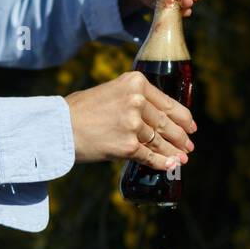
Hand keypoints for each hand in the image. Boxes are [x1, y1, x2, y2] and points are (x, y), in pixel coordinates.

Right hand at [66, 70, 196, 169]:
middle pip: (166, 123)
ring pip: (160, 141)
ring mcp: (133, 123)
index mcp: (135, 83)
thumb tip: (153, 116)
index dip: (183, 117)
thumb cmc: (79, 110)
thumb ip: (132, 99)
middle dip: (180, 137)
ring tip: (182, 158)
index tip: (191, 125)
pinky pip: (150, 156)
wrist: (58, 126)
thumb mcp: (109, 91)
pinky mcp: (128, 145)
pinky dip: (161, 162)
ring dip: (173, 152)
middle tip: (188, 145)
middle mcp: (137, 100)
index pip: (167, 102)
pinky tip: (170, 165)